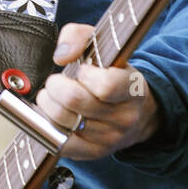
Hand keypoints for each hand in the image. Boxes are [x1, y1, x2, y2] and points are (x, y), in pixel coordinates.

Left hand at [34, 23, 162, 160]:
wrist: (139, 113)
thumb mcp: (103, 45)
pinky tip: (51, 115)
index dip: (85, 74)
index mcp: (132, 88)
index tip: (82, 69)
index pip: (106, 85)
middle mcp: (124, 117)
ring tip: (53, 96)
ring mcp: (109, 139)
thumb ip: (78, 36)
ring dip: (48, 104)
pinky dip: (47, 126)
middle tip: (56, 82)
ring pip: (62, 121)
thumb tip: (61, 56)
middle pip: (75, 101)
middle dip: (55, 86)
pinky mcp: (92, 153)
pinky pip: (59, 143)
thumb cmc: (115, 74)